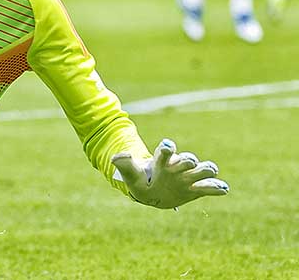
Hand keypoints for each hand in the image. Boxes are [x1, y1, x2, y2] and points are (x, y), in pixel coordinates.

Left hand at [112, 139, 227, 209]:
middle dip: (188, 160)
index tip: (165, 147)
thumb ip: (125, 165)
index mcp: (162, 160)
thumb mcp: (131, 174)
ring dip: (206, 170)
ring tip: (209, 172)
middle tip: (189, 163)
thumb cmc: (141, 179)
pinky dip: (217, 187)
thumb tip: (116, 157)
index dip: (167, 148)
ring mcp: (189, 177)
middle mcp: (178, 166)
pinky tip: (222, 188)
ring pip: (203, 170)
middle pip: (188, 159)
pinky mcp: (196, 189)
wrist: (151, 192)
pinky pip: (210, 187)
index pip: (166, 150)